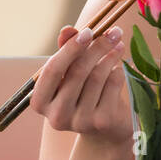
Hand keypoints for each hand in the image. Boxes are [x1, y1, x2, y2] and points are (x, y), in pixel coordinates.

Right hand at [28, 25, 131, 146]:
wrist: (105, 130)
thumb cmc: (82, 94)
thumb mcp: (70, 74)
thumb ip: (66, 51)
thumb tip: (67, 29)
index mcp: (40, 102)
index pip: (52, 70)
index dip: (70, 48)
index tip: (88, 31)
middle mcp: (56, 115)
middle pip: (77, 72)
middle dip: (97, 47)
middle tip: (114, 31)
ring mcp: (80, 121)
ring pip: (97, 77)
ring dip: (110, 56)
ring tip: (119, 45)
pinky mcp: (102, 122)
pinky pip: (112, 87)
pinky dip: (117, 72)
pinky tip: (120, 66)